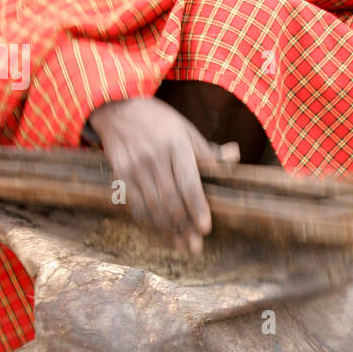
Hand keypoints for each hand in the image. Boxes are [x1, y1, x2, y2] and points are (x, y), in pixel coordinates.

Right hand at [87, 97, 239, 252]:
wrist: (118, 105)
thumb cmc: (159, 120)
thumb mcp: (186, 128)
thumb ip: (207, 149)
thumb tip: (234, 156)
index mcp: (176, 145)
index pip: (188, 182)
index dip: (197, 207)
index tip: (205, 228)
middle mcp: (154, 157)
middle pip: (171, 199)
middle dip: (184, 225)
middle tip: (195, 245)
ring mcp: (135, 166)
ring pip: (153, 205)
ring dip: (168, 228)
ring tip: (182, 244)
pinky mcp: (120, 173)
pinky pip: (135, 203)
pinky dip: (149, 219)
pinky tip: (161, 229)